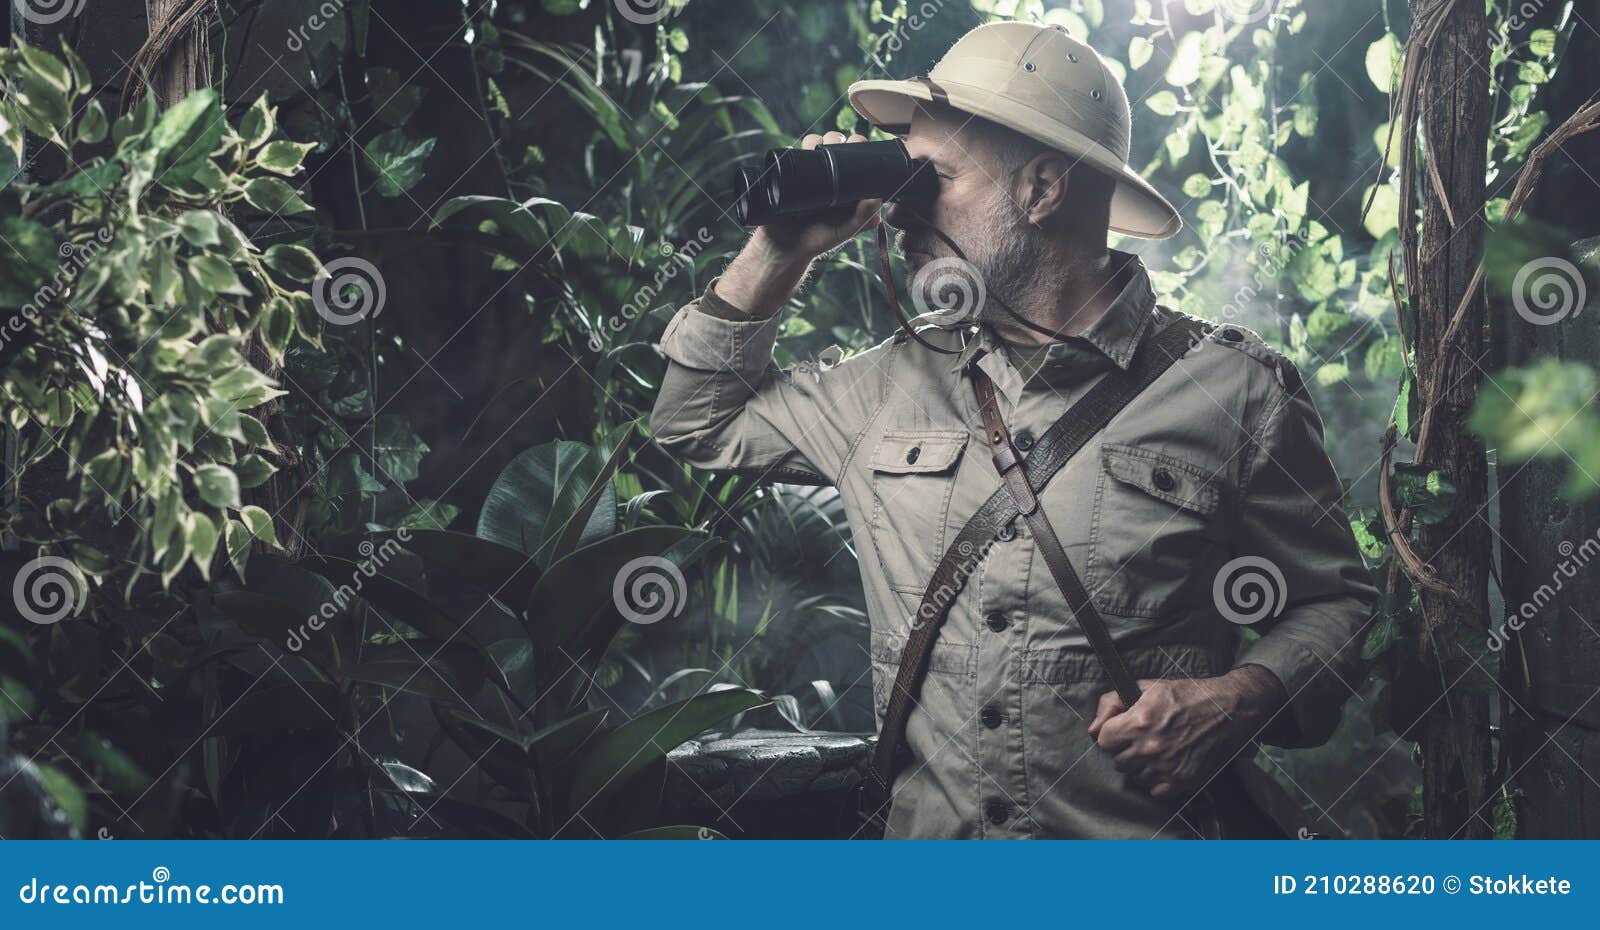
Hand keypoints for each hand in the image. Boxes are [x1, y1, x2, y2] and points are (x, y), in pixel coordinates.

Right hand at [752, 131, 882, 263]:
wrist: (785, 248)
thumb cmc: (819, 240)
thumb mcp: (847, 229)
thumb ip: (864, 216)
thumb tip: (879, 198)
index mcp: (845, 182)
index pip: (853, 154)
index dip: (857, 144)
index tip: (856, 144)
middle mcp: (827, 174)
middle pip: (832, 142)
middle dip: (834, 138)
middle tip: (831, 149)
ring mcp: (806, 172)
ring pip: (811, 143)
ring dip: (813, 140)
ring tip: (812, 152)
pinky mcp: (787, 174)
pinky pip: (788, 153)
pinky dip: (790, 150)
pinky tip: (793, 154)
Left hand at [1086, 666, 1286, 799]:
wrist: (1229, 709)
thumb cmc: (1187, 695)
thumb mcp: (1147, 687)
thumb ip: (1112, 703)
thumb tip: (1092, 729)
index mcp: (1138, 723)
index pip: (1103, 741)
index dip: (1112, 734)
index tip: (1124, 729)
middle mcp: (1150, 748)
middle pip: (1118, 761)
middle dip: (1126, 749)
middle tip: (1143, 738)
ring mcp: (1166, 767)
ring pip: (1135, 776)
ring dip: (1141, 765)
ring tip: (1158, 749)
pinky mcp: (1182, 781)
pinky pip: (1155, 790)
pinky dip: (1158, 780)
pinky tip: (1167, 763)